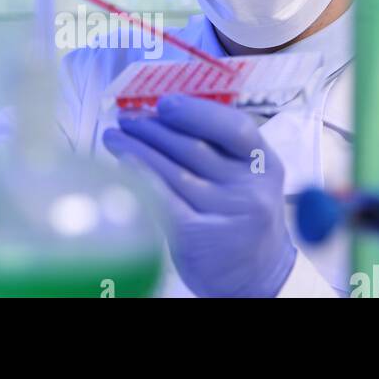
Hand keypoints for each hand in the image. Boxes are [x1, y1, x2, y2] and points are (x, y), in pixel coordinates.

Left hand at [103, 94, 296, 297]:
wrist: (257, 275)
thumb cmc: (243, 215)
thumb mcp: (249, 177)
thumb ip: (220, 148)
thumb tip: (164, 114)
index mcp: (265, 164)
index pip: (235, 128)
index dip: (197, 112)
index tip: (164, 103)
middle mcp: (250, 188)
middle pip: (194, 148)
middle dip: (153, 128)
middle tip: (126, 118)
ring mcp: (226, 214)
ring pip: (172, 171)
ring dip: (137, 149)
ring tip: (114, 136)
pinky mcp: (199, 237)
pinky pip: (162, 199)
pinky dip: (140, 177)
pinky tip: (122, 164)